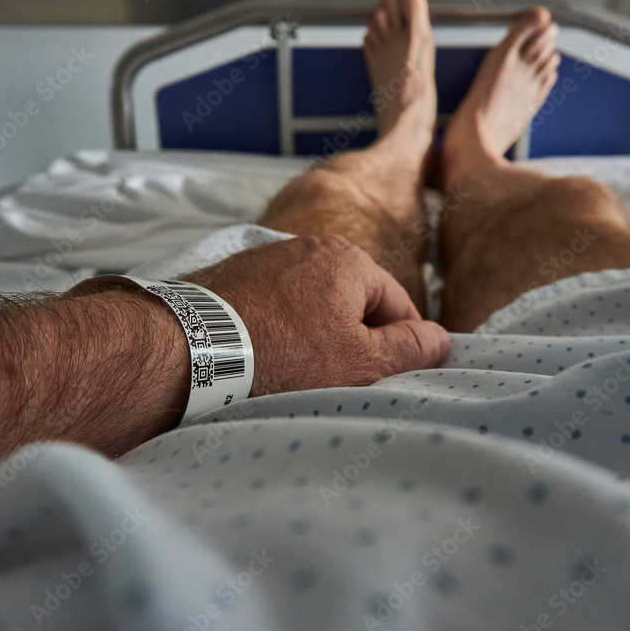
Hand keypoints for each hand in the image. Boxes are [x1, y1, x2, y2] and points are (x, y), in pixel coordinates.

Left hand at [185, 234, 450, 394]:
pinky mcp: (229, 278)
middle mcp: (306, 246)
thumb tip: (442, 339)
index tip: (385, 379)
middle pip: (350, 304)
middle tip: (335, 384)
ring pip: (308, 307)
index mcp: (347, 258)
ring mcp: (263, 259)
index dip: (399, 346)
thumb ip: (409, 348)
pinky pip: (269, 309)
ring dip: (310, 340)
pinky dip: (273, 334)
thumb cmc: (281, 356)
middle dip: (349, 343)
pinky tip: (261, 362)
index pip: (397, 305)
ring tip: (292, 376)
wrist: (186, 350)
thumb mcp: (360, 362)